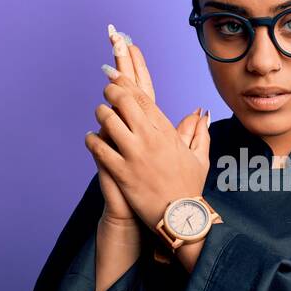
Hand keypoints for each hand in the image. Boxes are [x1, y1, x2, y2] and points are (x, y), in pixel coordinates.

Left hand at [85, 37, 210, 230]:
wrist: (180, 218)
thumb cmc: (190, 188)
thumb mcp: (200, 158)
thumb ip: (199, 133)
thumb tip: (201, 114)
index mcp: (167, 133)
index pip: (143, 98)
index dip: (126, 82)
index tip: (115, 72)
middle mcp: (150, 139)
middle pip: (124, 102)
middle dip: (111, 91)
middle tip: (106, 88)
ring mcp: (134, 155)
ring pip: (108, 122)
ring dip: (101, 114)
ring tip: (100, 114)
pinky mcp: (121, 172)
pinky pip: (99, 149)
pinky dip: (92, 140)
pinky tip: (90, 138)